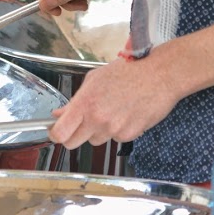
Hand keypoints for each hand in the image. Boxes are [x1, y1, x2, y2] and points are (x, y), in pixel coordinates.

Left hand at [48, 46, 178, 149]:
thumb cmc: (127, 71)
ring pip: (96, 140)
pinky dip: (117, 130)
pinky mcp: (129, 136)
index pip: (61, 132)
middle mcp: (97, 118)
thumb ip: (76, 100)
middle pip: (74, 143)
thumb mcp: (95, 79)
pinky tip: (125, 113)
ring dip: (98, 131)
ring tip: (111, 110)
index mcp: (86, 102)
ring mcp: (114, 129)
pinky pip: (115, 139)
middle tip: (82, 122)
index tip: (57, 130)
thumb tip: (59, 113)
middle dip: (74, 134)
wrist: (158, 76)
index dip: (56, 134)